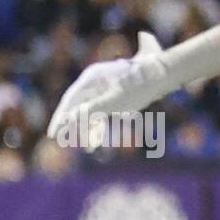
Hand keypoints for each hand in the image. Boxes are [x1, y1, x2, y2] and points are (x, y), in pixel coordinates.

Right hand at [47, 32, 172, 140]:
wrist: (165, 72)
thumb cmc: (141, 83)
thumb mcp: (116, 100)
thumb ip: (91, 110)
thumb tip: (69, 120)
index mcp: (91, 78)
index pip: (70, 100)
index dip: (60, 118)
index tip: (53, 134)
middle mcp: (95, 82)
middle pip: (77, 106)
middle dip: (72, 125)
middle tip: (61, 140)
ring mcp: (104, 89)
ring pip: (89, 112)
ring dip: (88, 129)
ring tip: (89, 147)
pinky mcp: (114, 96)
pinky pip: (101, 113)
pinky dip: (99, 127)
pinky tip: (98, 142)